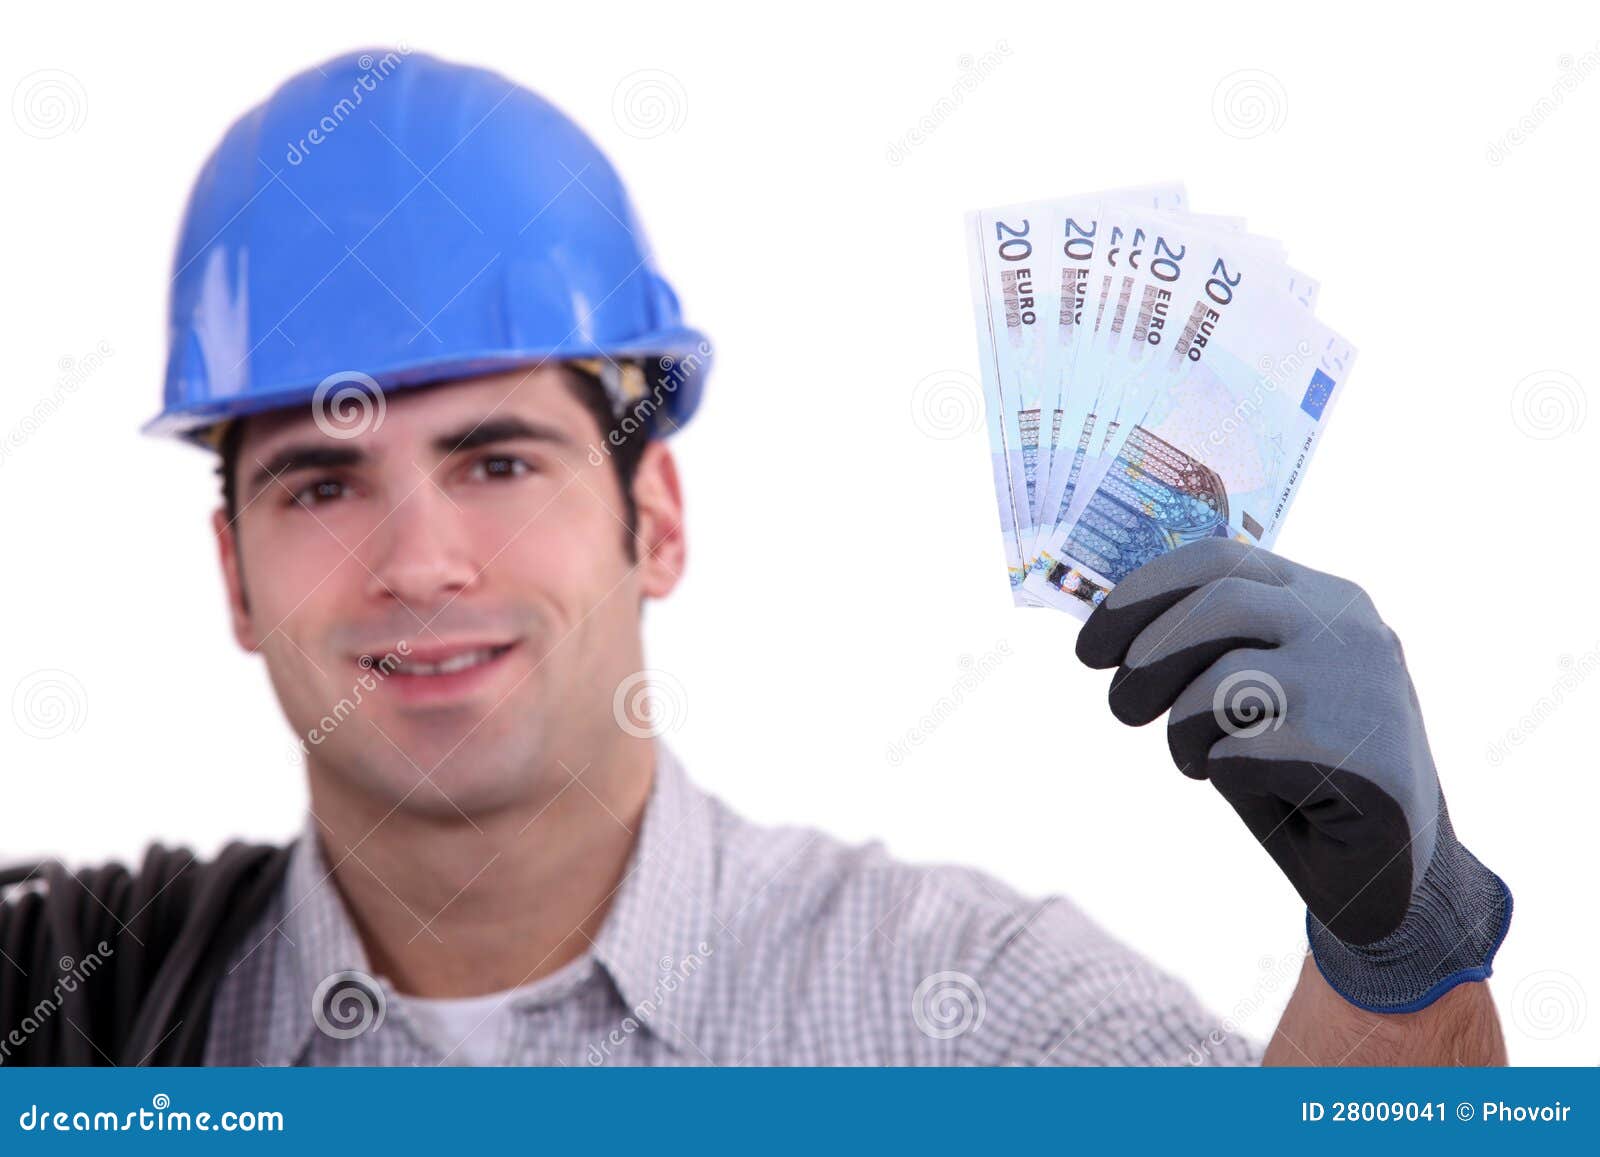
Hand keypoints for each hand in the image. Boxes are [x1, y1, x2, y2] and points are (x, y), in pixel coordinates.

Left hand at [1075, 538, 1511, 1012]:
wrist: (1389, 871)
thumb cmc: (1298, 774)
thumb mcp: (1248, 694)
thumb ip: (1204, 649)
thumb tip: (1110, 630)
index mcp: (1323, 596)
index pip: (1218, 559)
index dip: (1138, 596)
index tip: (1089, 650)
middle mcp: (1350, 627)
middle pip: (1217, 605)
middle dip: (1145, 660)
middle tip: (1122, 709)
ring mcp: (1363, 687)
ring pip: (1224, 681)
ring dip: (1182, 730)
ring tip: (1196, 759)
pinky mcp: (1361, 757)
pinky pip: (1244, 753)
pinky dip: (1222, 773)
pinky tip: (1253, 788)